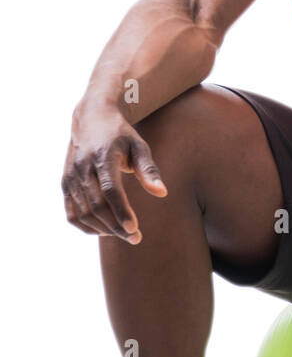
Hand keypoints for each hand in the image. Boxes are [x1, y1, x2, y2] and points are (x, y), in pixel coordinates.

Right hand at [61, 103, 166, 242]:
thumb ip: (149, 170)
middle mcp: (83, 168)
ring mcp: (71, 177)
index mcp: (103, 157)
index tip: (134, 229)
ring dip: (103, 229)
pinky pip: (71, 213)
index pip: (110, 191)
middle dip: (116, 226)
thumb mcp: (139, 146)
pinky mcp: (65, 184)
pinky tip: (104, 230)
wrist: (92, 119)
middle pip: (97, 206)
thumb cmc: (121, 135)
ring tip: (123, 234)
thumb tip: (162, 193)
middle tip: (136, 238)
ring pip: (83, 213)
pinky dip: (86, 227)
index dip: (121, 212)